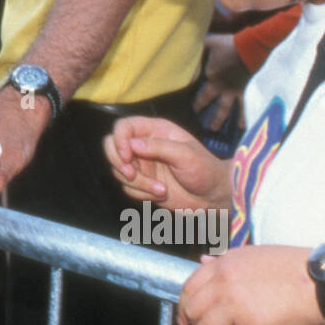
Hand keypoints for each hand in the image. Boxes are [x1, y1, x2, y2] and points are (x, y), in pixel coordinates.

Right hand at [103, 116, 229, 209]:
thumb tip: (131, 145)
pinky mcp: (141, 183)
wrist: (212, 197)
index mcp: (154, 130)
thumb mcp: (185, 154)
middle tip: (131, 174)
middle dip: (118, 162)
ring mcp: (141, 165)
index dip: (119, 140)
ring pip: (118, 170)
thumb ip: (158, 147)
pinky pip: (127, 187)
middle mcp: (144, 145)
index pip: (123, 127)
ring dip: (136, 183)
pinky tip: (161, 194)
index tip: (127, 156)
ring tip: (162, 190)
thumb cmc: (204, 170)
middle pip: (111, 146)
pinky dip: (141, 193)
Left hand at [178, 246, 323, 324]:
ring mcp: (237, 305)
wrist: (322, 281)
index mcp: (224, 263)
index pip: (188, 286)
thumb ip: (225, 260)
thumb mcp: (254, 254)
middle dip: (196, 324)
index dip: (185, 304)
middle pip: (192, 310)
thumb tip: (202, 261)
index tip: (187, 316)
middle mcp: (224, 283)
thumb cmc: (292, 265)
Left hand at [192, 33, 247, 130]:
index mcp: (209, 73)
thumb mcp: (210, 42)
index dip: (188, 86)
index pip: (195, 81)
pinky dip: (243, 117)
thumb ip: (200, 46)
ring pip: (223, 109)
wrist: (251, 47)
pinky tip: (241, 128)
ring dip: (217, 120)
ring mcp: (231, 90)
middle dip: (199, 106)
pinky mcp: (243, 91)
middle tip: (194, 113)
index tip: (180, 91)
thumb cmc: (229, 43)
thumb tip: (188, 45)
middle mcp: (218, 85)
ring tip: (212, 128)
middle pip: (205, 98)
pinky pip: (243, 107)